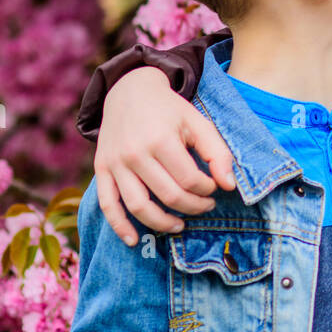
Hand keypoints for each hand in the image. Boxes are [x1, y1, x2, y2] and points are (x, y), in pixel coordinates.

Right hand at [94, 67, 234, 245]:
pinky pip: (107, 204)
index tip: (213, 187)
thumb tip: (229, 186)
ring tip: (180, 226)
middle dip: (193, 207)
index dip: (207, 189)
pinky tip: (134, 240)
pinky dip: (119, 226)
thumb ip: (218, 152)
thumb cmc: (170, 110)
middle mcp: (135, 153)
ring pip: (138, 206)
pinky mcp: (101, 169)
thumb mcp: (198, 123)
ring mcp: (115, 163)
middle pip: (168, 196)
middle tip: (205, 206)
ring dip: (162, 223)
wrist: (129, 91)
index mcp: (161, 139)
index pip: (189, 180)